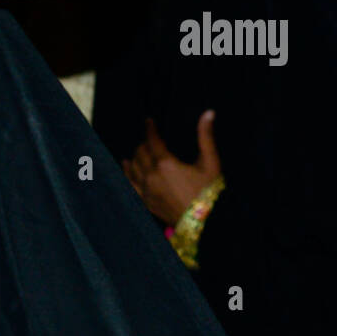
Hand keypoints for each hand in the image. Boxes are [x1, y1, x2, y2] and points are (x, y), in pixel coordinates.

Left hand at [122, 111, 221, 225]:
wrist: (206, 222)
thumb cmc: (210, 191)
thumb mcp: (210, 162)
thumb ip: (205, 136)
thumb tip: (208, 113)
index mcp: (166, 164)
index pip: (152, 140)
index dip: (150, 129)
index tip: (148, 121)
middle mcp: (152, 176)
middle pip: (140, 154)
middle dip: (143, 144)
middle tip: (148, 140)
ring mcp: (147, 190)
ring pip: (132, 169)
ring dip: (133, 158)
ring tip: (134, 152)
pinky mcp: (146, 202)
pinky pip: (130, 186)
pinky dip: (126, 175)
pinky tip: (125, 170)